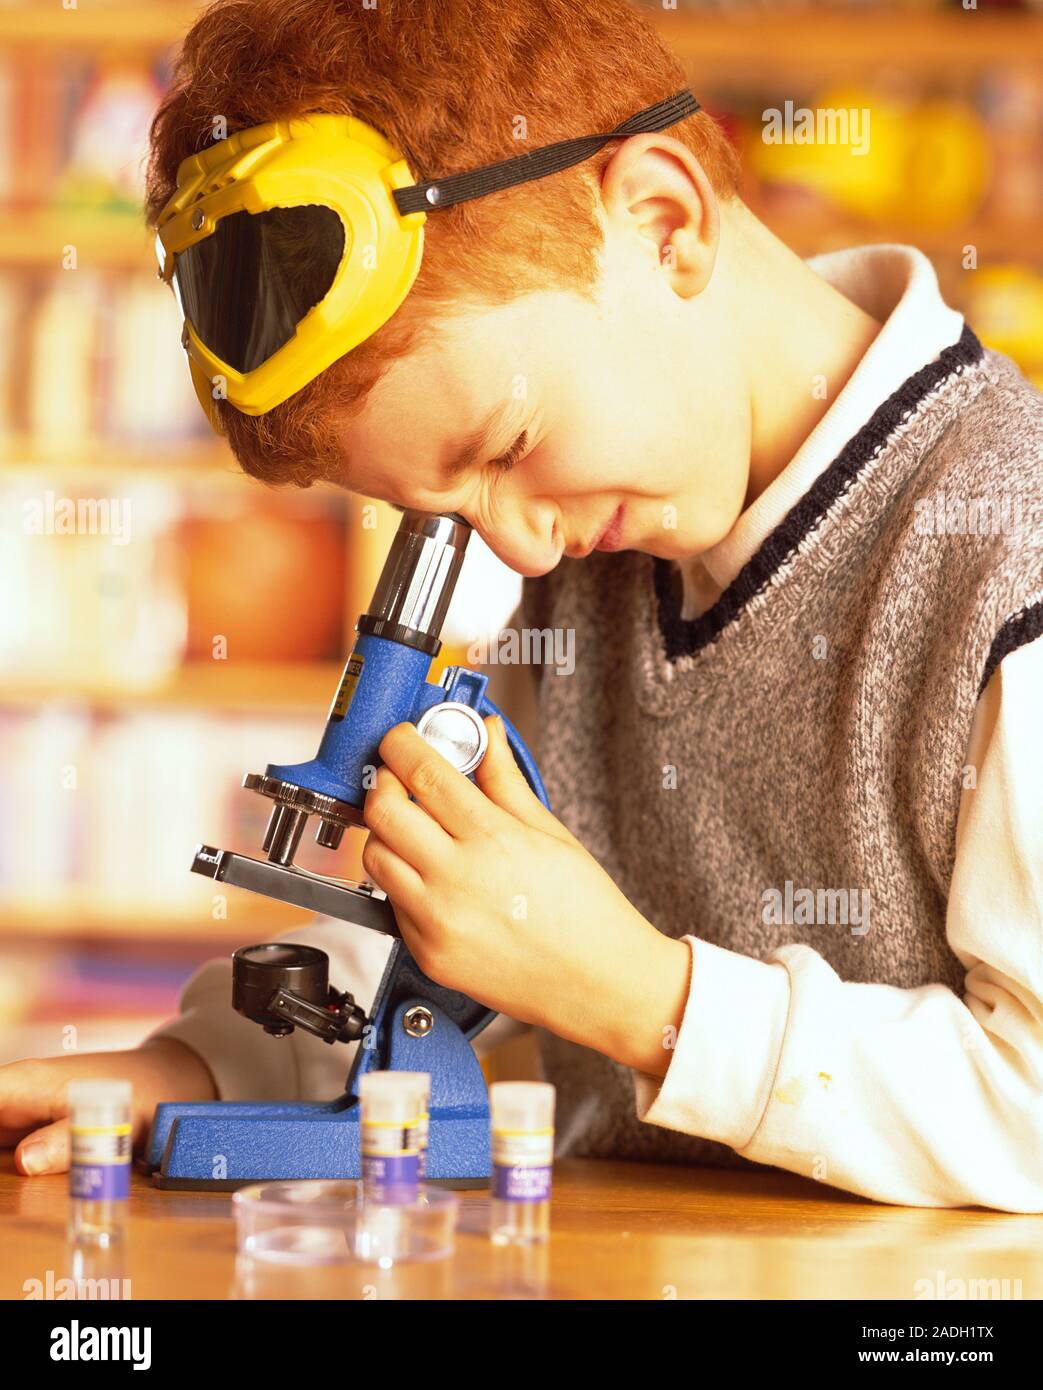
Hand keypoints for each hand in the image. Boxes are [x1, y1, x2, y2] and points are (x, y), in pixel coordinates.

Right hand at [0, 1038, 217, 1175]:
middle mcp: (11, 1096)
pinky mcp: (30, 1131)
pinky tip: (15, 1182)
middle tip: (11, 1175)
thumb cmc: (140, 1093)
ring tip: (13, 1182)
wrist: (167, 1083)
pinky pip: (3, 1149)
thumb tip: (24, 1163)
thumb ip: (65, 1142)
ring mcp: (18, 1114)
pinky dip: (6, 1170)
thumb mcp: (108, 1122)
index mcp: (20, 1083)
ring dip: (1, 1167)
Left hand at [361, 716, 689, 1074]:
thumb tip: (489, 735)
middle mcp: (457, 879)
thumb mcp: (550, 832)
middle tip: (400, 779)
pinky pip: (392, 903)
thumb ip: (506, 780)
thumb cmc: (586, 911)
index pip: (425, 774)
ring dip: (387, 834)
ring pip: (376, 857)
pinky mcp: (428, 953)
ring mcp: (437, 920)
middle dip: (385, 783)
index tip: (401, 736)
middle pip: (384, 811)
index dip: (403, 745)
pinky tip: (434, 877)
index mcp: (492, 839)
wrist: (599, 983)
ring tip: (416, 830)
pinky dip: (404, 881)